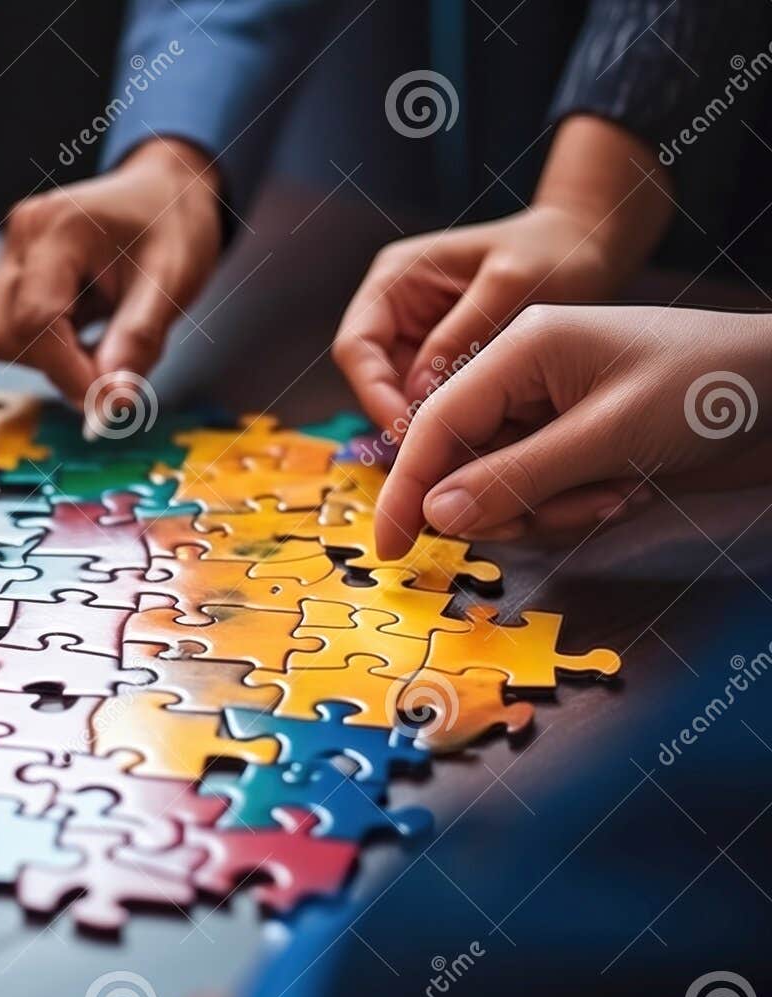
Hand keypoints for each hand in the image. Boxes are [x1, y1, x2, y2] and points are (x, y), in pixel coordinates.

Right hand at [0, 138, 222, 409]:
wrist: (166, 192)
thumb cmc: (172, 226)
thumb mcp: (171, 283)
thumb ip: (137, 341)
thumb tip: (111, 402)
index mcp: (56, 228)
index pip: (36, 321)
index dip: (69, 373)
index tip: (109, 400)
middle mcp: (20, 237)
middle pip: (3, 334)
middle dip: (53, 365)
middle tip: (107, 366)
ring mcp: (10, 253)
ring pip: (1, 338)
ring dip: (50, 358)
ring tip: (101, 337)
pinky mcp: (12, 271)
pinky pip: (12, 329)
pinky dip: (49, 345)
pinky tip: (87, 326)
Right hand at [334, 116, 673, 431]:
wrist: (588, 248)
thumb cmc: (554, 252)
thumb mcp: (510, 285)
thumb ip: (461, 335)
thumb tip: (417, 397)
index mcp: (395, 281)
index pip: (358, 348)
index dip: (375, 394)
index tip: (409, 434)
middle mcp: (396, 313)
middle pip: (374, 382)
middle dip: (402, 420)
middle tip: (436, 462)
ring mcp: (418, 340)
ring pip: (402, 400)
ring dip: (428, 430)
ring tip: (462, 460)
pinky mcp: (446, 365)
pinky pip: (435, 404)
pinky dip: (454, 427)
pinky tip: (481, 448)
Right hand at [376, 304, 771, 557]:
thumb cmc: (711, 390)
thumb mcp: (610, 436)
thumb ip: (516, 476)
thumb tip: (437, 514)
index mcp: (519, 348)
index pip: (435, 420)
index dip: (407, 486)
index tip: (389, 545)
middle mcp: (523, 375)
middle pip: (462, 458)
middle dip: (500, 500)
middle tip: (554, 515)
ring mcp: (548, 409)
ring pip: (499, 483)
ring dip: (547, 508)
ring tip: (611, 495)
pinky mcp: (573, 439)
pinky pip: (537, 490)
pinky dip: (570, 505)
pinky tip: (621, 490)